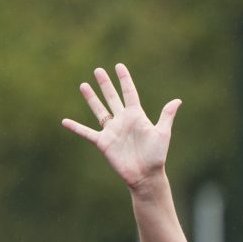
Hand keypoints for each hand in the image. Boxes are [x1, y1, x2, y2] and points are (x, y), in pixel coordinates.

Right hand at [61, 64, 179, 190]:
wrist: (145, 175)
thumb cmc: (156, 155)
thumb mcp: (162, 133)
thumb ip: (166, 116)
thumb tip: (178, 100)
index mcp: (136, 116)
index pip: (129, 93)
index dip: (124, 80)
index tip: (119, 66)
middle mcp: (123, 120)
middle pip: (112, 98)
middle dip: (105, 84)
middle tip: (98, 70)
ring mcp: (112, 130)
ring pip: (99, 110)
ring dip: (91, 98)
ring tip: (84, 85)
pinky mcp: (103, 142)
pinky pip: (86, 132)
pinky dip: (76, 127)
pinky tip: (64, 121)